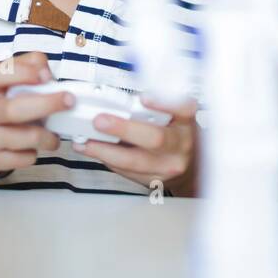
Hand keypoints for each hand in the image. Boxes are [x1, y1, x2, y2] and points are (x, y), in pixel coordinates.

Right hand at [0, 52, 70, 174]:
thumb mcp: (3, 82)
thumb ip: (28, 67)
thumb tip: (47, 73)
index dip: (23, 73)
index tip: (46, 76)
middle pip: (14, 109)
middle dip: (47, 105)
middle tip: (69, 101)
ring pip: (26, 138)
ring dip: (48, 136)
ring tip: (53, 135)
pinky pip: (24, 158)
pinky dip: (34, 153)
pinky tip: (31, 147)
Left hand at [73, 94, 199, 195]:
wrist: (190, 168)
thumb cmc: (177, 136)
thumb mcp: (176, 117)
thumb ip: (156, 108)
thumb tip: (122, 97)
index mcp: (185, 123)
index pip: (184, 109)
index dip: (164, 103)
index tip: (144, 97)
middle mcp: (180, 145)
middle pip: (155, 138)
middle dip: (123, 129)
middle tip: (100, 121)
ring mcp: (167, 166)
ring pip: (134, 161)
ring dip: (105, 150)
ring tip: (86, 141)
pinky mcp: (153, 180)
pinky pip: (126, 171)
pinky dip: (107, 159)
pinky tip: (93, 150)